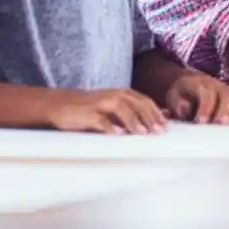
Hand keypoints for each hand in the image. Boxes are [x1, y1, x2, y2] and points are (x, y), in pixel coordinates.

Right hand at [47, 89, 167, 134]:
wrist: (61, 104)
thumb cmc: (93, 108)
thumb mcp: (118, 106)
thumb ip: (139, 110)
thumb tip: (166, 115)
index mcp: (124, 94)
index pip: (146, 102)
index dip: (157, 114)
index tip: (166, 127)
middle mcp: (115, 95)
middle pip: (137, 104)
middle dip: (150, 118)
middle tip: (159, 131)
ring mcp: (101, 103)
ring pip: (122, 109)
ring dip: (133, 121)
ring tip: (142, 132)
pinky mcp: (88, 113)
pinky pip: (101, 120)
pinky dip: (110, 126)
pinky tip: (118, 133)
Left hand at [164, 73, 228, 123]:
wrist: (189, 81)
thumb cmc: (181, 94)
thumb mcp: (173, 97)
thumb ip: (179, 105)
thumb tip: (188, 111)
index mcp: (199, 84)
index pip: (205, 94)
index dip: (205, 108)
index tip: (201, 121)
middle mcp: (215, 85)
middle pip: (224, 95)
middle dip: (223, 110)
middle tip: (219, 123)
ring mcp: (225, 89)